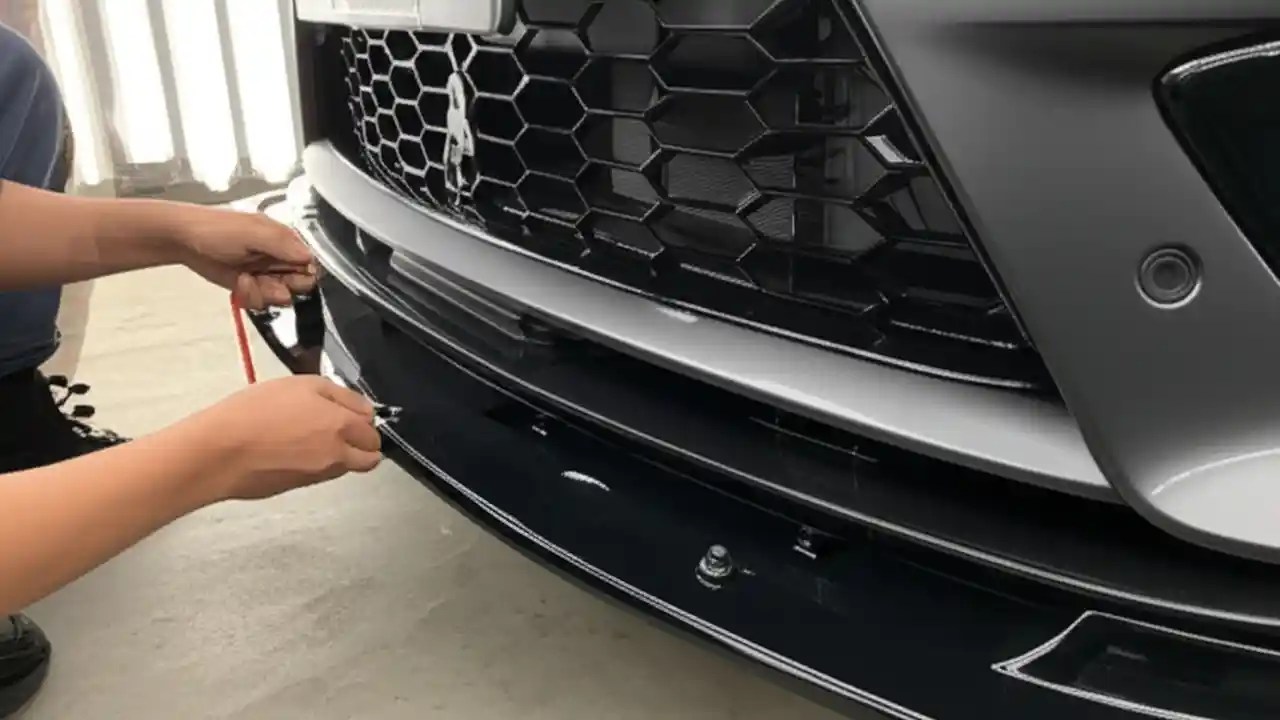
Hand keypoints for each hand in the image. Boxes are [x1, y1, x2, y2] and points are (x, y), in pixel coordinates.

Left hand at [176, 205, 316, 309]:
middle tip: (263, 279)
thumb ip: (282, 244)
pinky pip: (262, 301)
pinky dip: (251, 297)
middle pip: (299, 284)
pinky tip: (239, 284)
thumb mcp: (253, 233)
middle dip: (282, 286)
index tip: (286, 276)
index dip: (301, 275)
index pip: (311, 264)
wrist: (182, 239)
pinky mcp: (251, 287)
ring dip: (263, 292)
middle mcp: (280, 258)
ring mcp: (265, 274)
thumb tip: (310, 258)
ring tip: (245, 279)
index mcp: (286, 240)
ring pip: (280, 295)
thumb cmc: (218, 230)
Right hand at [183, 376, 382, 501]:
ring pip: (347, 467)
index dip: (363, 419)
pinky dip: (317, 465)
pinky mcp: (301, 488)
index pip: (373, 428)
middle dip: (362, 442)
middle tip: (336, 427)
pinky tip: (292, 450)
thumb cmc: (255, 412)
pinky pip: (322, 475)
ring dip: (341, 455)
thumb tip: (363, 411)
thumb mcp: (300, 384)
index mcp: (342, 425)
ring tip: (308, 438)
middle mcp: (339, 454)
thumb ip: (340, 395)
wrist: (219, 452)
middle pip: (370, 455)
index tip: (348, 412)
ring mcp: (321, 475)